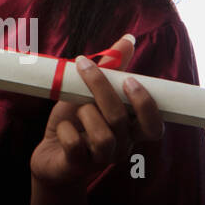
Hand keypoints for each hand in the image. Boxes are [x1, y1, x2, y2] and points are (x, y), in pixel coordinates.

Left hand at [30, 34, 164, 191]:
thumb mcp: (90, 92)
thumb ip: (112, 68)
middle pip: (121, 119)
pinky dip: (65, 131)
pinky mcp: (77, 165)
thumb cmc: (75, 120)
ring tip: (75, 107)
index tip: (129, 79)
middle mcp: (121, 146)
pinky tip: (63, 129)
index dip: (146, 104)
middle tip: (83, 65)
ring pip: (103, 137)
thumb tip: (130, 39)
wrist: (50, 153)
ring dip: (85, 113)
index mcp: (130, 129)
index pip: (154, 125)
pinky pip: (74, 146)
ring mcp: (101, 159)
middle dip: (101, 89)